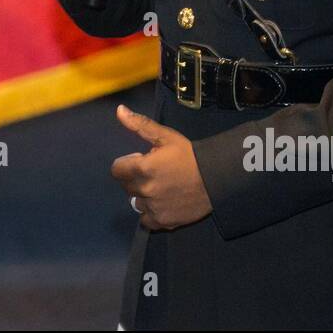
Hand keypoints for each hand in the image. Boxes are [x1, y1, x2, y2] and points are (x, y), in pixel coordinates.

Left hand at [111, 105, 212, 230]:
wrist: (216, 177)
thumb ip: (140, 125)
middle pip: (126, 186)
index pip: (116, 169)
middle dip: (135, 178)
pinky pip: (146, 220)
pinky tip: (163, 203)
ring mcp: (154, 208)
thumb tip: (119, 110)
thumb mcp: (165, 136)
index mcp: (142, 169)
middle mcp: (145, 190)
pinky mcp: (164, 221)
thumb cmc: (189, 155)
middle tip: (155, 172)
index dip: (128, 163)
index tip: (141, 160)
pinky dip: (151, 213)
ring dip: (143, 196)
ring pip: (136, 203)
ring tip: (160, 188)